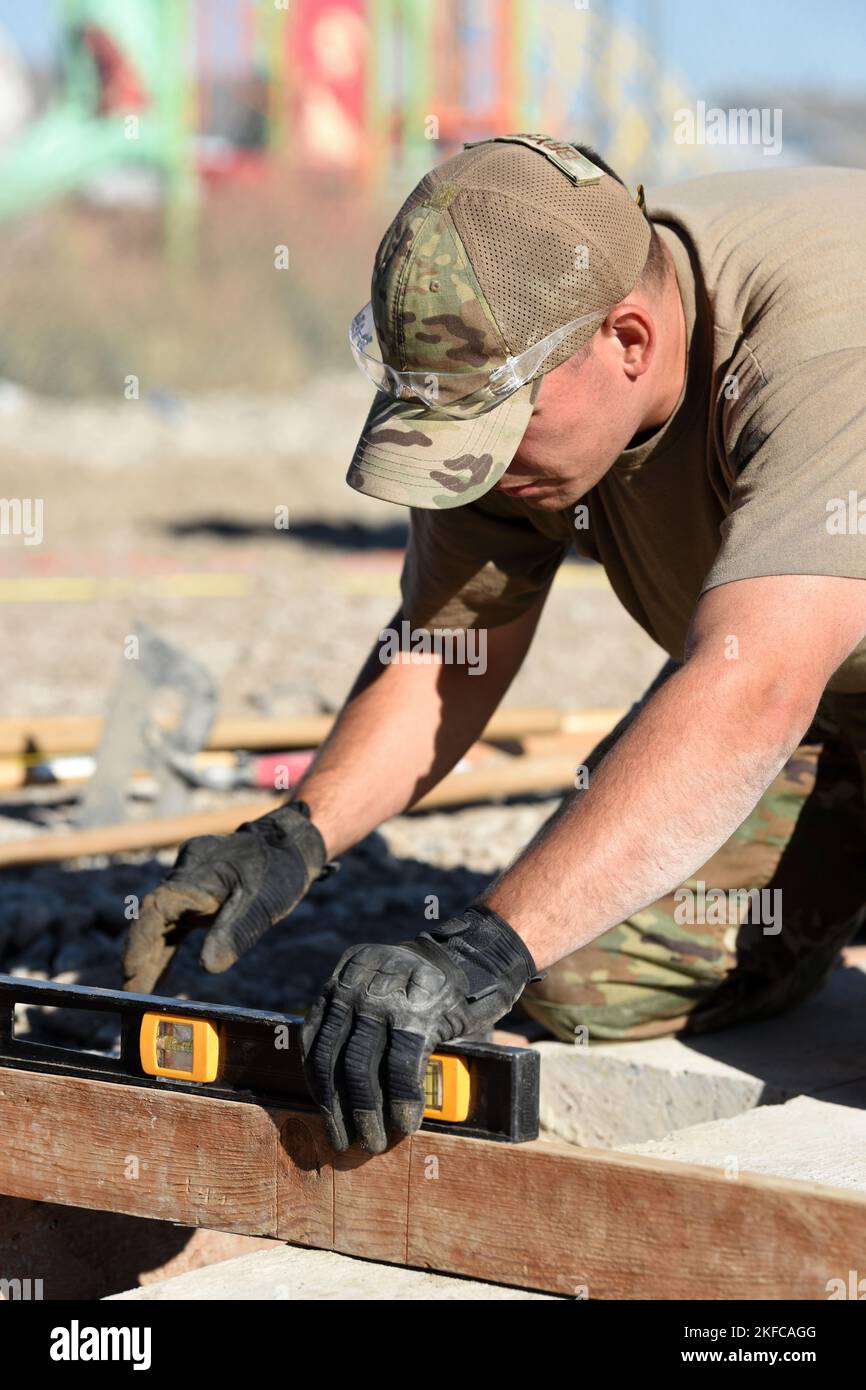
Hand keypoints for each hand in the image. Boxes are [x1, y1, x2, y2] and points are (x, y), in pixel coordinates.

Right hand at [123, 801, 326, 993]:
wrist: (291, 843)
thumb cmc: (279, 870)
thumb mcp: (261, 904)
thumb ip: (234, 933)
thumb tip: (207, 968)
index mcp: (195, 875)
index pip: (155, 911)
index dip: (139, 945)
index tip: (130, 976)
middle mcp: (185, 875)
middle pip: (152, 919)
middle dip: (140, 956)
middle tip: (131, 993)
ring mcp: (189, 881)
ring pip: (161, 921)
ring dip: (152, 954)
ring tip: (140, 990)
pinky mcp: (197, 890)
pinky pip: (175, 919)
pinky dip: (167, 944)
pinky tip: (159, 971)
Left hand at [301, 905, 539, 1152]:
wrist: (478, 957)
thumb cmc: (428, 984)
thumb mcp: (382, 985)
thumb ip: (358, 1020)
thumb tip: (341, 1090)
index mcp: (343, 977)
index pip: (315, 1039)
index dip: (317, 1085)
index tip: (325, 1115)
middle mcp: (357, 985)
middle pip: (333, 1058)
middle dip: (337, 1109)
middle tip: (345, 1142)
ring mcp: (385, 999)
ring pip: (360, 1068)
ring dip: (366, 1113)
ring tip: (374, 1142)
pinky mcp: (418, 1015)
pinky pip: (400, 1070)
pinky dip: (402, 1102)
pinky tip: (406, 1123)